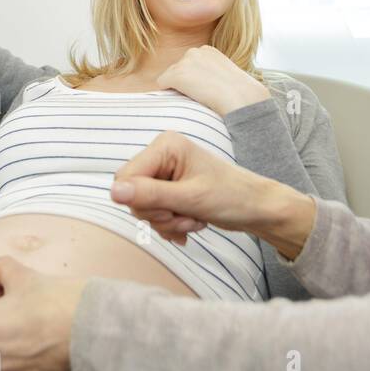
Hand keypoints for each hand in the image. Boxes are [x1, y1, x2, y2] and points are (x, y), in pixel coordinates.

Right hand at [112, 130, 283, 244]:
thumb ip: (150, 195)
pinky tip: (190, 223)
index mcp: (164, 146)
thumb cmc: (231, 197)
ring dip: (167, 222)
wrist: (256, 209)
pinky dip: (170, 224)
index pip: (126, 178)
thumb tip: (113, 193)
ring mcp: (165, 173)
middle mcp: (161, 156)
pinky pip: (154, 213)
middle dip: (158, 214)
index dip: (141, 201)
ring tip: (192, 219)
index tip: (168, 211)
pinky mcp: (169, 189)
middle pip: (132, 194)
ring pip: (142, 207)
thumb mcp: (189, 199)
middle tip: (184, 216)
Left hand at [156, 45, 270, 115]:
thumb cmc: (240, 94)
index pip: (189, 65)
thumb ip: (212, 74)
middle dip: (184, 83)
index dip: (195, 80)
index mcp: (207, 50)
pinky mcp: (177, 74)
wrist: (243, 99)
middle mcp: (194, 52)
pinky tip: (184, 100)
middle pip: (176, 69)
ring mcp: (185, 62)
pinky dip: (167, 93)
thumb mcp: (227, 76)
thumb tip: (203, 85)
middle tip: (202, 96)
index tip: (207, 90)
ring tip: (197, 99)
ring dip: (177, 89)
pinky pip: (161, 84)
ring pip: (168, 77)